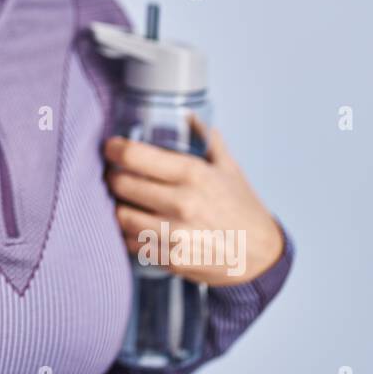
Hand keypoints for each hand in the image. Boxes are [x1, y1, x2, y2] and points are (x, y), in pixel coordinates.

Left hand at [104, 113, 283, 287]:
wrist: (260, 254)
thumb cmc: (242, 207)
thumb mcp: (228, 168)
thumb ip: (205, 139)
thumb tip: (187, 114)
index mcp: (193, 174)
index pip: (134, 156)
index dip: (114, 149)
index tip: (111, 148)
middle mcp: (181, 203)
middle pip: (120, 184)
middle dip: (112, 176)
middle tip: (114, 174)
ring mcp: (175, 234)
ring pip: (120, 215)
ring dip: (117, 206)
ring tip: (123, 200)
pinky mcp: (171, 259)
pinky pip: (132, 243)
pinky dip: (128, 233)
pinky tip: (137, 226)